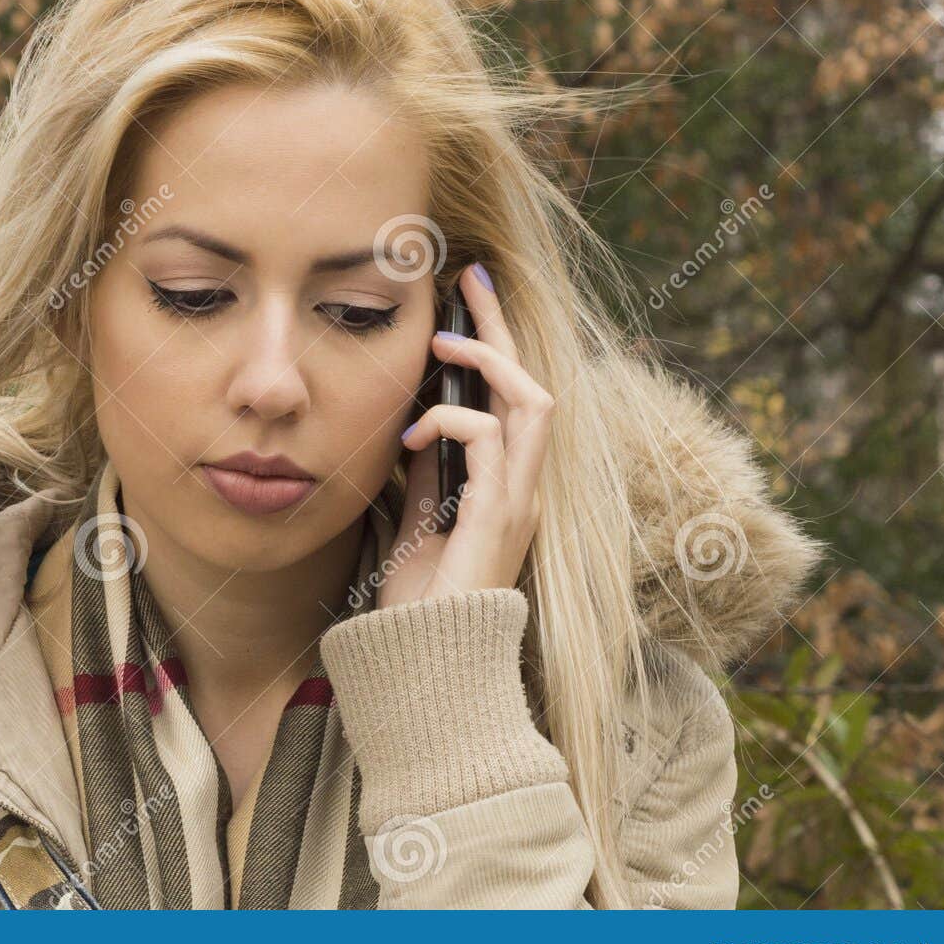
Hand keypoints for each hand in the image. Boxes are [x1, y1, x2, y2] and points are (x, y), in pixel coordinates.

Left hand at [376, 261, 553, 608]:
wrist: (427, 667)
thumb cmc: (422, 609)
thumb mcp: (420, 527)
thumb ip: (428, 479)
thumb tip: (415, 429)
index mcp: (508, 489)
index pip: (513, 401)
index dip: (495, 348)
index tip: (464, 301)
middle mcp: (525, 490)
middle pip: (533, 385)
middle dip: (501, 326)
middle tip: (470, 276)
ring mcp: (519, 501)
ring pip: (531, 401)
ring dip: (487, 360)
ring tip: (442, 340)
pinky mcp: (499, 514)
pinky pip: (488, 438)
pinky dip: (450, 420)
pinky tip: (410, 432)